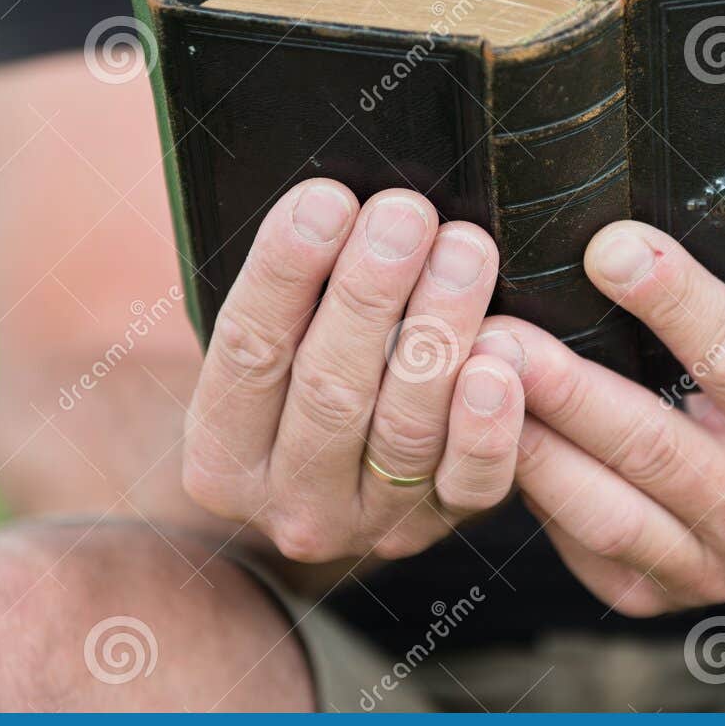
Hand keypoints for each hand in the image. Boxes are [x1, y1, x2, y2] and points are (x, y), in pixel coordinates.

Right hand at [182, 180, 523, 561]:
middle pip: (329, 389)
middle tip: (405, 214)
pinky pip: (472, 481)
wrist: (337, 482)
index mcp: (221, 458)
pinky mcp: (447, 525)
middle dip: (370, 291)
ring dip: (440, 328)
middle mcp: (290, 506)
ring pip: (406, 427)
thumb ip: (291, 292)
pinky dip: (489, 423)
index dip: (285, 271)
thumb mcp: (271, 344)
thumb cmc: (301, 379)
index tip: (327, 199)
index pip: (247, 352)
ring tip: (464, 251)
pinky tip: (503, 360)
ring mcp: (372, 526)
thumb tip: (335, 199)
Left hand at [481, 221, 724, 615]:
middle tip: (498, 330)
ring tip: (471, 382)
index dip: (673, 300)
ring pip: (601, 510)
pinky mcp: (651, 597)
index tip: (608, 249)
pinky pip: (577, 541)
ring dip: (528, 442)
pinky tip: (486, 436)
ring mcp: (711, 570)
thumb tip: (627, 236)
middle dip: (567, 386)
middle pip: (653, 445)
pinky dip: (530, 485)